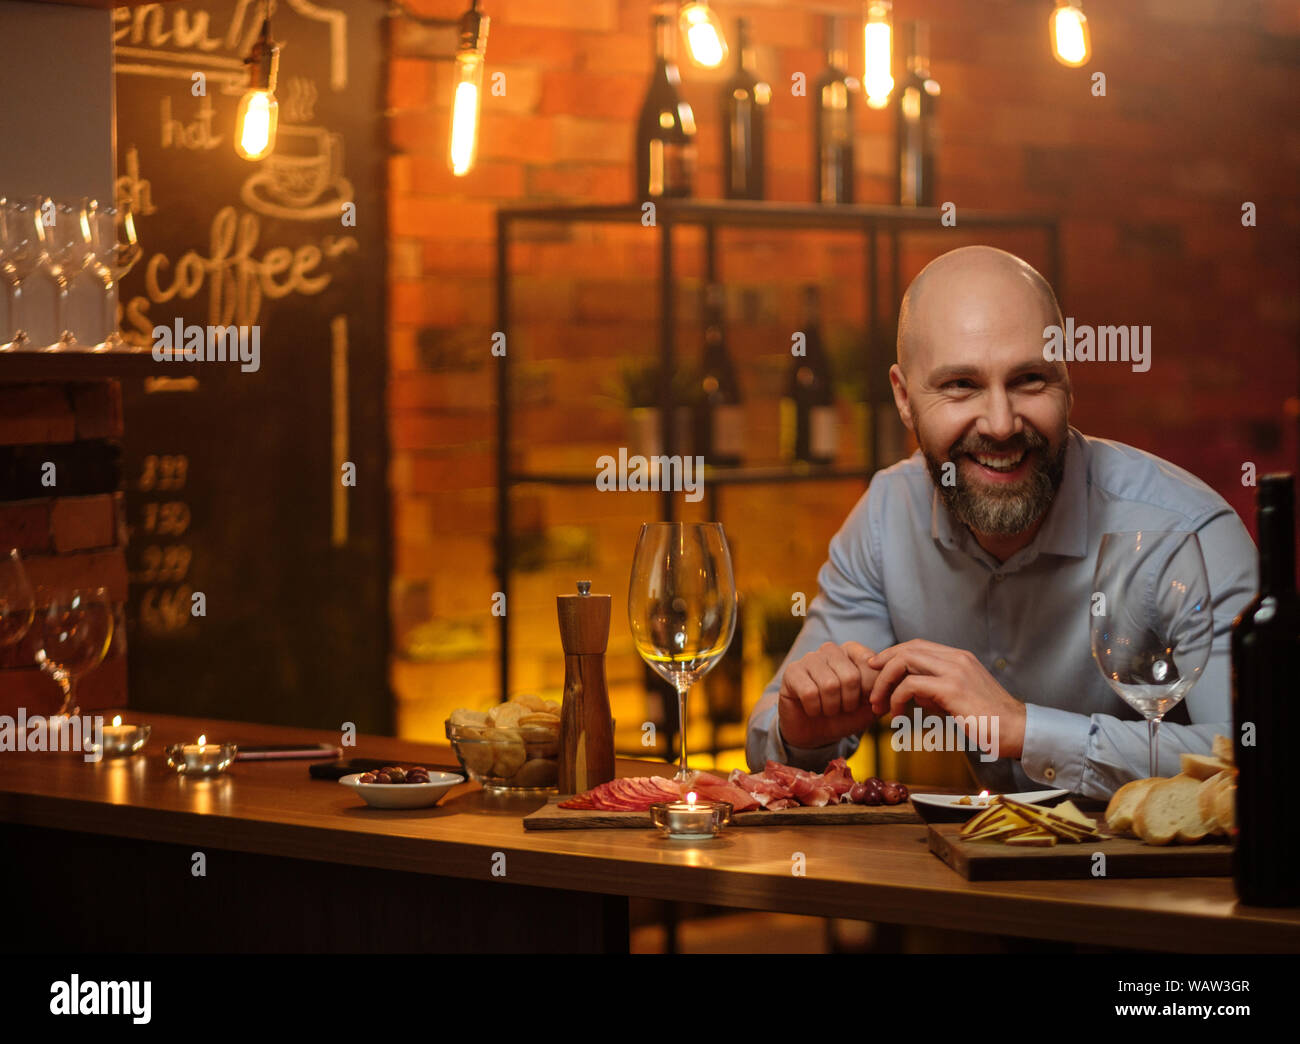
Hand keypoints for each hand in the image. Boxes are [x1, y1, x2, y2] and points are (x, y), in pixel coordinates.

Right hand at [778, 641, 880, 749]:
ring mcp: (809, 658)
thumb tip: (895, 683)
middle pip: (850, 677)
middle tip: (842, 708)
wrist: (815, 734)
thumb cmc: (844, 716)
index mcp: (853, 651)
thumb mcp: (872, 706)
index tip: (865, 703)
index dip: (869, 691)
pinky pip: (809, 693)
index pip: (870, 665)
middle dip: (849, 702)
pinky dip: (814, 709)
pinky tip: (812, 709)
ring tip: (827, 709)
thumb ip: (887, 693)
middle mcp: (831, 650)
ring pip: (829, 685)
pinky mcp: (792, 672)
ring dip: (831, 708)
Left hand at [866, 640, 1025, 758]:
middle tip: (872, 690)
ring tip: (879, 706)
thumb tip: (914, 693)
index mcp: (959, 657)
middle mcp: (956, 658)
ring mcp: (955, 671)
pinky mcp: (952, 689)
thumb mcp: (959, 698)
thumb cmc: (989, 720)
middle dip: (882, 666)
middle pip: (907, 649)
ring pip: (905, 661)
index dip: (892, 655)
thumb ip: (936, 690)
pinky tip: (897, 715)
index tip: (876, 671)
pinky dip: (897, 698)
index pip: (917, 646)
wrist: (1017, 731)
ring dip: (885, 683)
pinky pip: (911, 684)